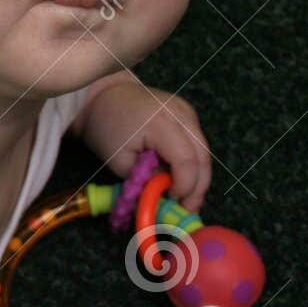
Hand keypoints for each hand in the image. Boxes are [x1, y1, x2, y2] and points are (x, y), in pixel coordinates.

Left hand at [80, 81, 210, 211]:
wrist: (103, 95)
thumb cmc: (105, 126)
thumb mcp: (118, 161)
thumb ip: (144, 180)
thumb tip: (164, 197)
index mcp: (162, 122)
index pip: (186, 160)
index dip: (184, 186)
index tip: (172, 201)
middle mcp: (181, 114)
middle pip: (203, 157)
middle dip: (197, 188)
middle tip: (188, 210)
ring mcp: (187, 111)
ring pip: (204, 151)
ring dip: (197, 177)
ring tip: (185, 199)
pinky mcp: (187, 113)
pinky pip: (197, 143)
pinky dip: (193, 163)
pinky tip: (181, 178)